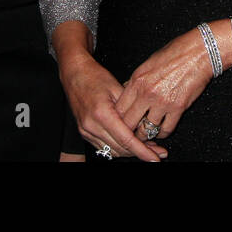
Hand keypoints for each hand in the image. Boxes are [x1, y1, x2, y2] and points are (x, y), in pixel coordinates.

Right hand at [58, 47, 166, 161]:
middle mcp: (92, 126)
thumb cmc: (95, 76)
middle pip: (120, 149)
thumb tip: (147, 124)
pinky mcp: (84, 132)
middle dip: (140, 153)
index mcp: (102, 113)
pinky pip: (104, 147)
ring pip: (112, 151)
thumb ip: (131, 108)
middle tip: (158, 152)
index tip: (155, 157)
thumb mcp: (117, 88)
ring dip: (130, 152)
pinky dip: (118, 147)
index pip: (126, 140)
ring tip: (147, 148)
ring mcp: (86, 131)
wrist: (74, 74)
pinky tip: (130, 143)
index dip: (143, 151)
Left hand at [114, 28, 215, 141]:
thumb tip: (127, 93)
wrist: (198, 52)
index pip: (119, 108)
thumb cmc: (175, 53)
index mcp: (137, 80)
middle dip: (128, 131)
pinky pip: (166, 129)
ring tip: (146, 135)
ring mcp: (162, 102)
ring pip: (146, 130)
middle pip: (128, 122)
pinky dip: (162, 133)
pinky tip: (161, 131)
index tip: (120, 123)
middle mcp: (147, 92)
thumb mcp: (148, 63)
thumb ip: (137, 81)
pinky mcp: (178, 108)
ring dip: (145, 134)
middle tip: (130, 134)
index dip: (117, 119)